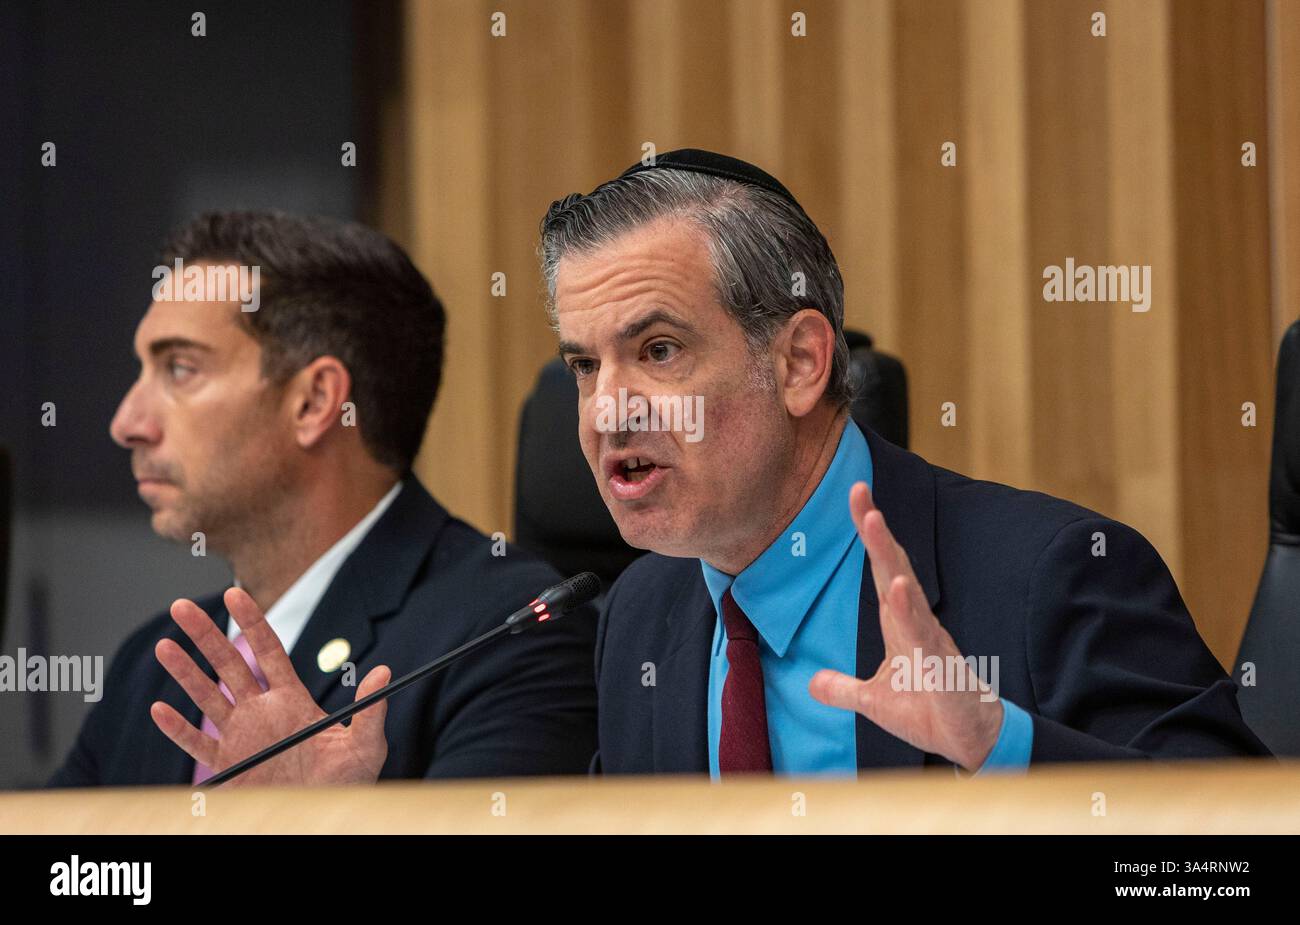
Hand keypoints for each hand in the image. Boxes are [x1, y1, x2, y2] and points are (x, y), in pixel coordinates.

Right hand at [150, 587, 389, 786]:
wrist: (324, 817)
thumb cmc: (349, 783)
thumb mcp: (366, 746)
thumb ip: (370, 710)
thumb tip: (384, 672)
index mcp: (292, 700)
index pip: (268, 651)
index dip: (252, 621)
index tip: (234, 593)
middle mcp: (262, 713)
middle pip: (228, 666)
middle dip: (205, 636)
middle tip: (181, 607)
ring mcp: (242, 738)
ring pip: (207, 699)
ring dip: (185, 674)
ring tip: (164, 646)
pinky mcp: (229, 768)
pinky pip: (197, 746)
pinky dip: (177, 730)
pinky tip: (159, 710)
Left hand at [808, 481, 1003, 770]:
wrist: (971, 742)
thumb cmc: (929, 712)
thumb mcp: (874, 703)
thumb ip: (844, 688)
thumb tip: (812, 684)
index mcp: (899, 623)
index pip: (881, 570)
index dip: (868, 534)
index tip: (855, 496)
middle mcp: (916, 622)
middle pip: (894, 567)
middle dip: (876, 530)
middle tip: (858, 492)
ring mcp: (931, 642)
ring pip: (909, 593)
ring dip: (891, 558)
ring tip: (874, 524)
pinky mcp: (944, 669)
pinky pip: (926, 637)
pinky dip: (912, 613)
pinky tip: (901, 591)